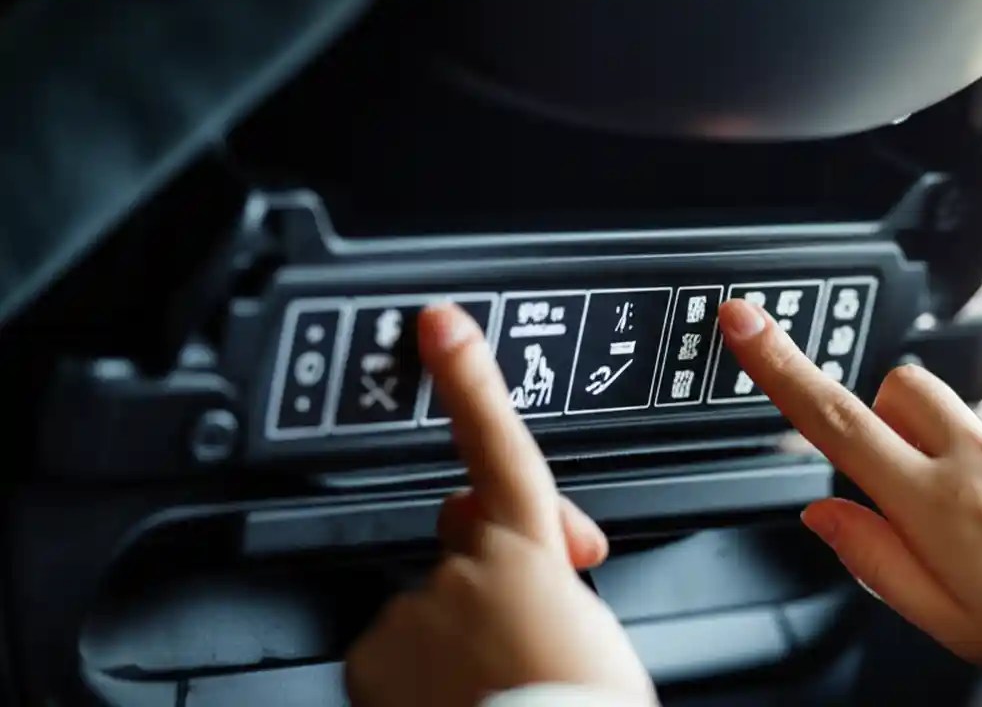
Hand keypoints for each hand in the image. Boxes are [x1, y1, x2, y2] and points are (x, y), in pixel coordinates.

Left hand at [345, 305, 654, 706]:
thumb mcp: (594, 621)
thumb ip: (553, 568)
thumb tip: (534, 551)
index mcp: (529, 554)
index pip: (499, 445)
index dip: (470, 377)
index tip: (439, 325)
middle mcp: (462, 572)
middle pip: (464, 531)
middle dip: (491, 556)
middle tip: (531, 622)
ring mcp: (414, 616)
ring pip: (431, 598)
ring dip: (459, 627)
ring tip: (499, 680)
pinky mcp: (375, 661)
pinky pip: (395, 649)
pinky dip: (420, 669)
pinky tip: (459, 697)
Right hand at [719, 299, 981, 667]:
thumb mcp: (940, 619)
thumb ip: (871, 557)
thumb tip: (822, 513)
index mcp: (934, 506)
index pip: (837, 421)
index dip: (781, 366)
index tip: (743, 322)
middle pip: (900, 386)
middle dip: (891, 420)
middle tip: (916, 484)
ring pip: (965, 417)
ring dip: (961, 454)